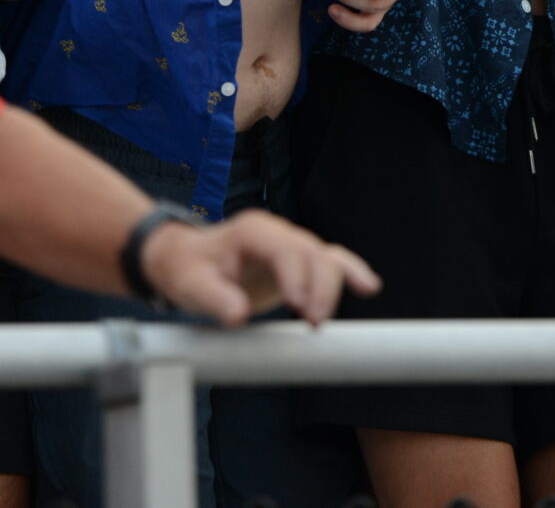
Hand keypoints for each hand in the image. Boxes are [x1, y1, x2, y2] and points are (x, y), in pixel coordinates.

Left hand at [139, 207, 378, 325]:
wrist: (185, 261)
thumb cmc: (187, 269)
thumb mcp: (190, 285)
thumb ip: (214, 299)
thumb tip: (239, 315)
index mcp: (253, 231)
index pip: (285, 248)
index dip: (297, 275)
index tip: (299, 306)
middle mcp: (277, 233)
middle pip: (312, 252)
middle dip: (320, 286)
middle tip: (313, 322)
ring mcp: (290, 246)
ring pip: (326, 258)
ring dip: (335, 286)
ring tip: (325, 319)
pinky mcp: (297, 263)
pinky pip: (331, 261)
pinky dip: (350, 272)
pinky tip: (369, 287)